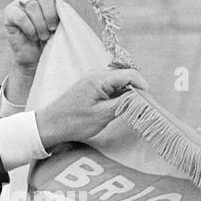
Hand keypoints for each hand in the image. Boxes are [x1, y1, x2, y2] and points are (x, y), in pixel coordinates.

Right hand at [4, 0, 66, 105]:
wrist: (38, 59)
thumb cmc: (56, 41)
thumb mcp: (67, 24)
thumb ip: (73, 9)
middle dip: (50, 13)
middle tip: (54, 29)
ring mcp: (20, 3)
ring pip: (31, 5)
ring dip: (40, 24)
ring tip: (44, 36)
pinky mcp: (10, 13)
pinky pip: (20, 15)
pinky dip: (30, 28)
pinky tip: (33, 37)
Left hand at [34, 68, 149, 149]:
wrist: (49, 126)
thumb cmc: (73, 122)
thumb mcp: (102, 116)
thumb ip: (123, 104)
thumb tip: (141, 98)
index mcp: (99, 79)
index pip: (131, 75)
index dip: (144, 87)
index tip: (150, 102)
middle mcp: (97, 75)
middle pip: (126, 77)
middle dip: (137, 90)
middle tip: (144, 107)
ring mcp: (93, 80)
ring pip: (119, 82)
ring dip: (128, 94)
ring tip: (133, 110)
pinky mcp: (91, 87)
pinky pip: (111, 87)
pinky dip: (119, 96)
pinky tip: (120, 108)